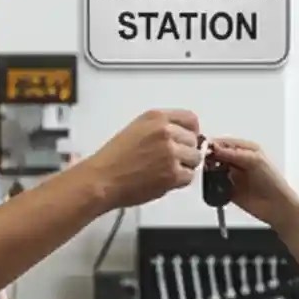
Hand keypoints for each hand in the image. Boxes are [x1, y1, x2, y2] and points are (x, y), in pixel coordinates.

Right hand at [83, 109, 201, 208]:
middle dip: (185, 151)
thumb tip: (183, 136)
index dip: (191, 132)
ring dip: (184, 166)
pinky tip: (164, 179)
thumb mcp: (137, 129)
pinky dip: (179, 180)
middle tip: (170, 159)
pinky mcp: (172, 173)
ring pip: (195, 159)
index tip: (188, 139)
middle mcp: (165, 132)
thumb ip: (161, 128)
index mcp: (156, 118)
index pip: (191, 119)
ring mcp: (170, 152)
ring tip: (166, 170)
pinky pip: (189, 176)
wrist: (103, 179)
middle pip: (194, 140)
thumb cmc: (114, 159)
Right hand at [207, 138, 298, 227]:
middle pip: (217, 154)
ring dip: (210, 170)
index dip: (215, 144)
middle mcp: (238, 160)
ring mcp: (233, 174)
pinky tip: (214, 184)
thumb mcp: (255, 161)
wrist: (276, 206)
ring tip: (211, 172)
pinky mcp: (228, 188)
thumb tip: (216, 148)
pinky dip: (212, 183)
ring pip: (214, 168)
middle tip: (207, 161)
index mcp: (246, 149)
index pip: (225, 142)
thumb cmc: (274, 182)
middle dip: (210, 157)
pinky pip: (214, 184)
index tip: (207, 148)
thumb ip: (234, 154)